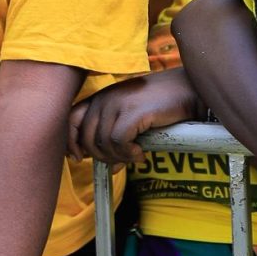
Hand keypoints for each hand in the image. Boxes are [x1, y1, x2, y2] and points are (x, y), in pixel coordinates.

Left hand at [67, 67, 202, 164]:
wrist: (186, 90)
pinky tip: (140, 153)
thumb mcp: (130, 116)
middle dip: (101, 157)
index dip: (71, 142)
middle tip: (120, 162)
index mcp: (101, 97)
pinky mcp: (132, 112)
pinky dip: (128, 154)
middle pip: (87, 138)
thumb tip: (111, 166)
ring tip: (134, 156)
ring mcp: (117, 104)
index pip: (71, 119)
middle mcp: (104, 98)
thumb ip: (114, 134)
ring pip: (103, 143)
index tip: (80, 158)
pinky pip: (118, 142)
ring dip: (118, 157)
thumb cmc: (160, 106)